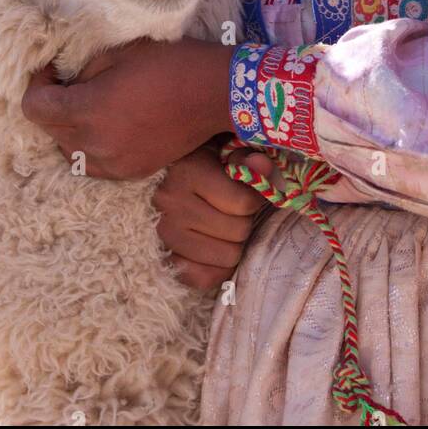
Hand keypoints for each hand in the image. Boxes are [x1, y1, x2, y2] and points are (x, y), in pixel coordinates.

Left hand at [21, 36, 234, 179]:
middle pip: (50, 130)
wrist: (215, 94)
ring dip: (68, 130)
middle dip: (52, 105)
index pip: (34, 108)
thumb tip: (66, 81)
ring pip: (68, 152)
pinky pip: (93, 166)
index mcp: (89, 109)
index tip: (52, 71)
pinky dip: (90, 148)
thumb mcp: (120, 53)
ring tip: (88, 108)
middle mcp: (96, 142)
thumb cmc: (170, 64)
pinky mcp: (132, 171)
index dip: (37, 85)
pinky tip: (107, 128)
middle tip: (70, 84)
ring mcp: (114, 162)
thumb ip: (83, 71)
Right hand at [154, 142, 275, 289]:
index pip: (244, 204)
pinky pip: (205, 278)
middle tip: (233, 210)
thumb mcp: (223, 150)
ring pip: (227, 257)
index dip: (255, 198)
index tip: (248, 191)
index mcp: (189, 172)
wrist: (166, 179)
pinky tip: (213, 246)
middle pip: (238, 232)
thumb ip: (246, 157)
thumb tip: (263, 166)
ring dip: (232, 243)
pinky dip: (216, 268)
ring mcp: (165, 233)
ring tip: (222, 226)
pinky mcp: (164, 258)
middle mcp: (171, 203)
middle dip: (243, 221)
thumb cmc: (202, 162)